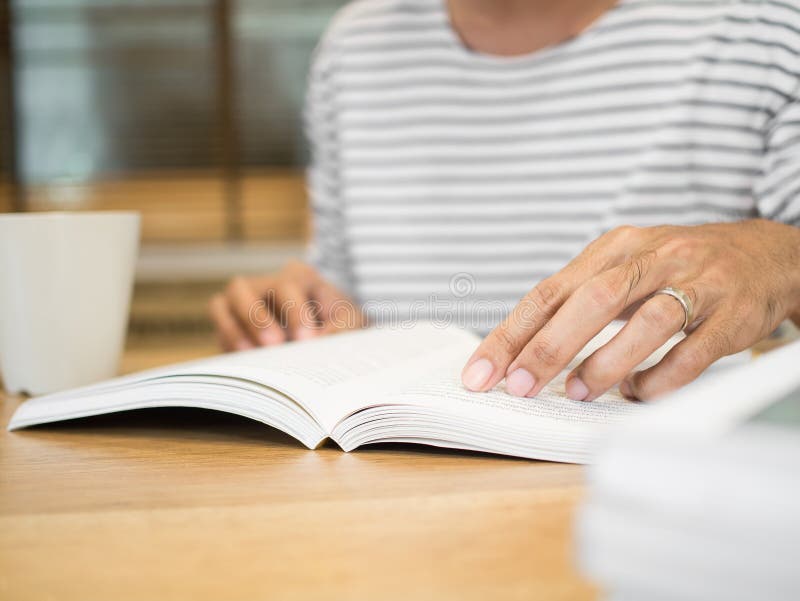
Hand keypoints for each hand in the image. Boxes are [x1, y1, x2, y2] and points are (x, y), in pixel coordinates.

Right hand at [209, 260, 363, 350]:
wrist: (335, 337)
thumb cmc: (342, 325)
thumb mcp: (351, 323)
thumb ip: (339, 330)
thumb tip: (314, 347)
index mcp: (297, 277)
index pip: (288, 285)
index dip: (295, 312)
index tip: (307, 341)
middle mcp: (265, 285)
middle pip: (243, 288)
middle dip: (256, 318)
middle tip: (275, 344)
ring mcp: (244, 304)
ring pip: (222, 303)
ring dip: (234, 330)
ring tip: (252, 354)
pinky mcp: (232, 326)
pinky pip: (219, 329)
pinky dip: (229, 343)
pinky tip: (245, 361)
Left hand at [461, 220, 799, 400]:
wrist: (764, 254)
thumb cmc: (675, 268)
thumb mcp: (621, 269)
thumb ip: (575, 303)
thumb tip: (521, 352)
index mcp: (613, 249)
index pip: (548, 292)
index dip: (511, 334)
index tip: (481, 372)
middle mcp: (651, 258)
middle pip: (591, 300)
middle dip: (548, 348)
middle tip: (519, 387)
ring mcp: (695, 282)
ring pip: (645, 321)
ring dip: (604, 362)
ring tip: (578, 391)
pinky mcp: (731, 313)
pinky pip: (692, 351)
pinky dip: (659, 378)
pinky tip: (636, 392)